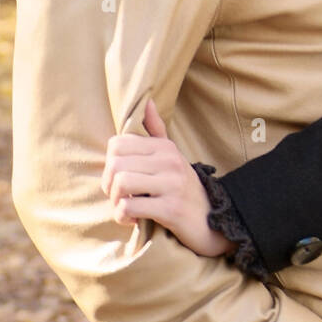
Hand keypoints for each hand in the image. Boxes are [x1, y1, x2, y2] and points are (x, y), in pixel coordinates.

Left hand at [101, 99, 236, 257]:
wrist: (212, 219)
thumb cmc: (183, 187)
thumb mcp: (172, 155)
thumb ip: (156, 130)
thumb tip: (147, 101)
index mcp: (165, 147)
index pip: (117, 144)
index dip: (110, 164)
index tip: (119, 180)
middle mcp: (169, 161)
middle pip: (115, 164)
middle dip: (109, 185)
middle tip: (120, 197)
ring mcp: (172, 184)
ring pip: (121, 183)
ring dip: (116, 201)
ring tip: (126, 208)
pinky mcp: (171, 208)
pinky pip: (130, 207)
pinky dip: (124, 216)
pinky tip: (134, 220)